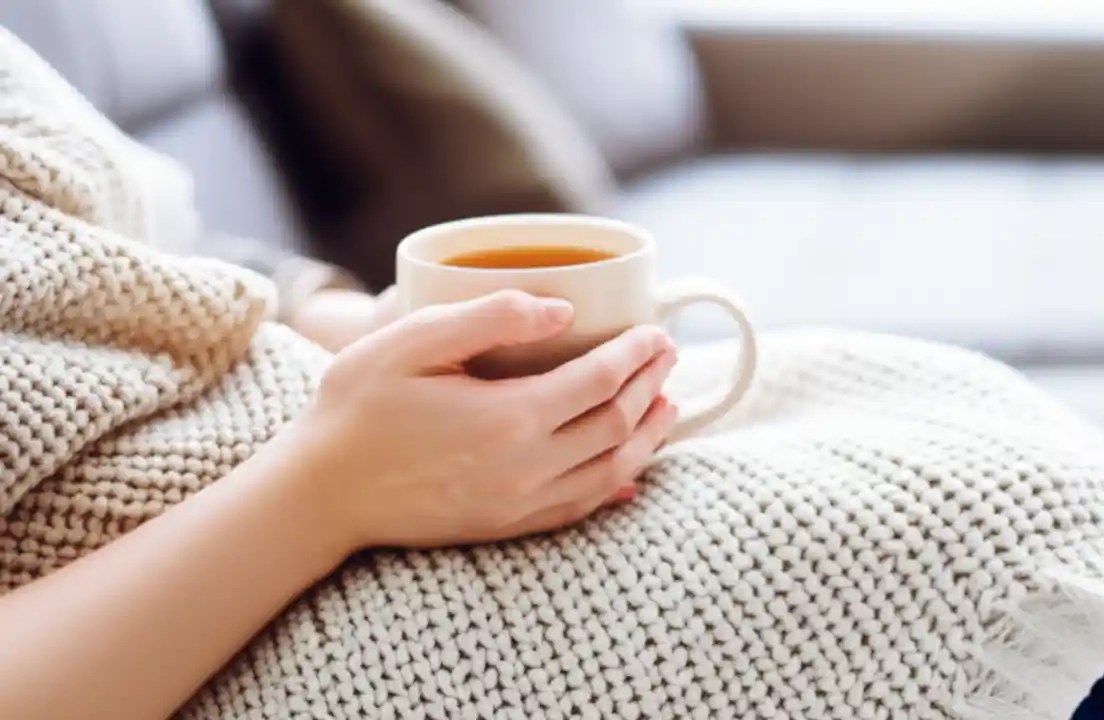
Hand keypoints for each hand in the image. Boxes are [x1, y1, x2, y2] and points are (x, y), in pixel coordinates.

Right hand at [284, 290, 678, 551]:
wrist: (320, 492)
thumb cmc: (356, 405)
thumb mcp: (411, 341)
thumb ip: (489, 318)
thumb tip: (563, 310)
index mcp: (508, 416)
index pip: (599, 380)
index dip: (635, 354)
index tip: (654, 332)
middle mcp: (525, 467)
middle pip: (615, 425)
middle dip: (649, 386)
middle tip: (667, 356)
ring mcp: (518, 504)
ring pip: (610, 471)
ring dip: (647, 436)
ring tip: (667, 406)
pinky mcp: (506, 526)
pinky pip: (580, 508)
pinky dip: (616, 484)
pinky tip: (632, 471)